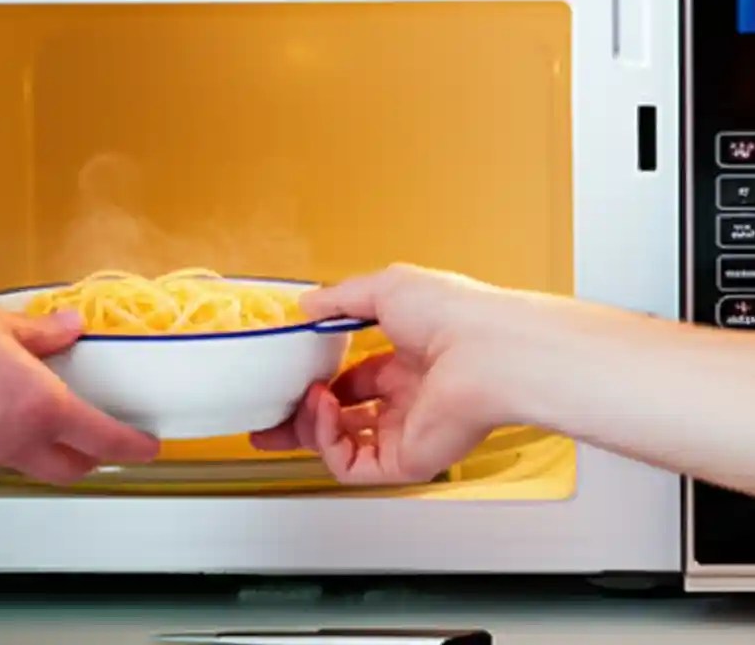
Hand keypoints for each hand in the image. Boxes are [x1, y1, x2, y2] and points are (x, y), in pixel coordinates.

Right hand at [0, 296, 159, 483]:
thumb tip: (67, 327)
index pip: (104, 439)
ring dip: (42, 447)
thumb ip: (36, 333)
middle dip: (94, 458)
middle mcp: (16, 442)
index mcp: (41, 408)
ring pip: (28, 464)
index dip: (133, 446)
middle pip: (71, 467)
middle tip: (100, 439)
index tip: (149, 447)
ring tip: (33, 414)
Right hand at [250, 264, 558, 484]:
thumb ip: (339, 299)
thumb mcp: (384, 288)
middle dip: (301, 422)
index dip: (318, 383)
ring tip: (306, 399)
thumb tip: (306, 304)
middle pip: (344, 421)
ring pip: (342, 446)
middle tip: (268, 420)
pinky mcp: (408, 460)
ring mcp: (408, 431)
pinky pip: (352, 465)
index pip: (354, 382)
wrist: (486, 351)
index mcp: (409, 361)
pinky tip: (326, 410)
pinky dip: (328, 441)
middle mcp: (410, 399)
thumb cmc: (454, 314)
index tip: (286, 382)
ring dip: (312, 425)